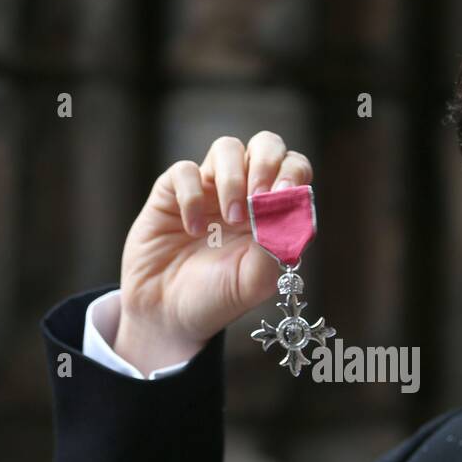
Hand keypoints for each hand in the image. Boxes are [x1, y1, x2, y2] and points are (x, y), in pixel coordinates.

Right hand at [113, 131, 312, 374]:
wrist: (168, 316)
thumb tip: (285, 205)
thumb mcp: (255, 281)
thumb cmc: (217, 299)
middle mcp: (244, 193)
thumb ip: (275, 244)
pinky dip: (192, 196)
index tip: (283, 197)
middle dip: (266, 163)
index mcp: (272, 212)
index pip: (293, 171)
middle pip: (265, 144)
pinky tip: (193, 229)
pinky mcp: (172, 193)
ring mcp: (209, 190)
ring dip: (233, 178)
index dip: (292, 175)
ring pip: (227, 148)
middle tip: (259, 196)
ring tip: (231, 217)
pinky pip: (185, 171)